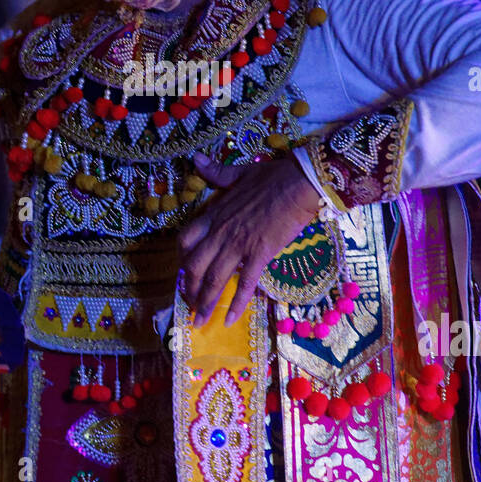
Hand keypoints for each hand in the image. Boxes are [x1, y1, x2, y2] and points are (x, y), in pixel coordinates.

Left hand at [178, 150, 321, 327]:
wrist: (299, 181)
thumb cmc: (272, 176)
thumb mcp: (239, 172)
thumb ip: (216, 172)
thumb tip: (197, 159)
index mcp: (215, 213)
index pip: (186, 240)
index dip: (181, 259)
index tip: (183, 273)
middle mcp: (221, 231)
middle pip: (195, 266)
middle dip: (189, 289)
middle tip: (190, 306)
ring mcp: (239, 243)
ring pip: (215, 278)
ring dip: (205, 302)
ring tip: (200, 322)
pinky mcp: (260, 253)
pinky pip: (244, 283)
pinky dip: (236, 303)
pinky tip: (230, 320)